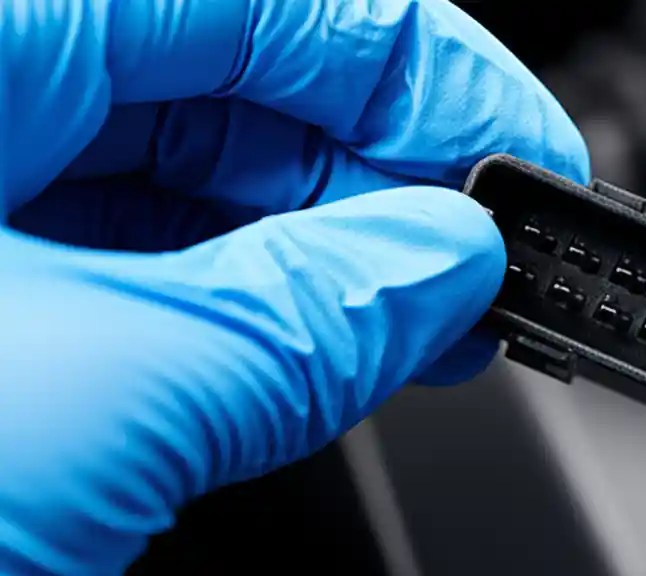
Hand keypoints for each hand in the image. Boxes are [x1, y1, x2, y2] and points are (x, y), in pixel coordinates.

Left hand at [0, 0, 587, 575]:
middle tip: (491, 268)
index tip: (528, 165)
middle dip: (387, 171)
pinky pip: (141, 254)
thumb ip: (308, 317)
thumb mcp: (94, 409)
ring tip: (431, 320)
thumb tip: (449, 264)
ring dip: (331, 246)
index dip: (426, 71)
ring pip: (191, 169)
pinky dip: (252, 301)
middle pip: (232, 73)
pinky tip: (329, 344)